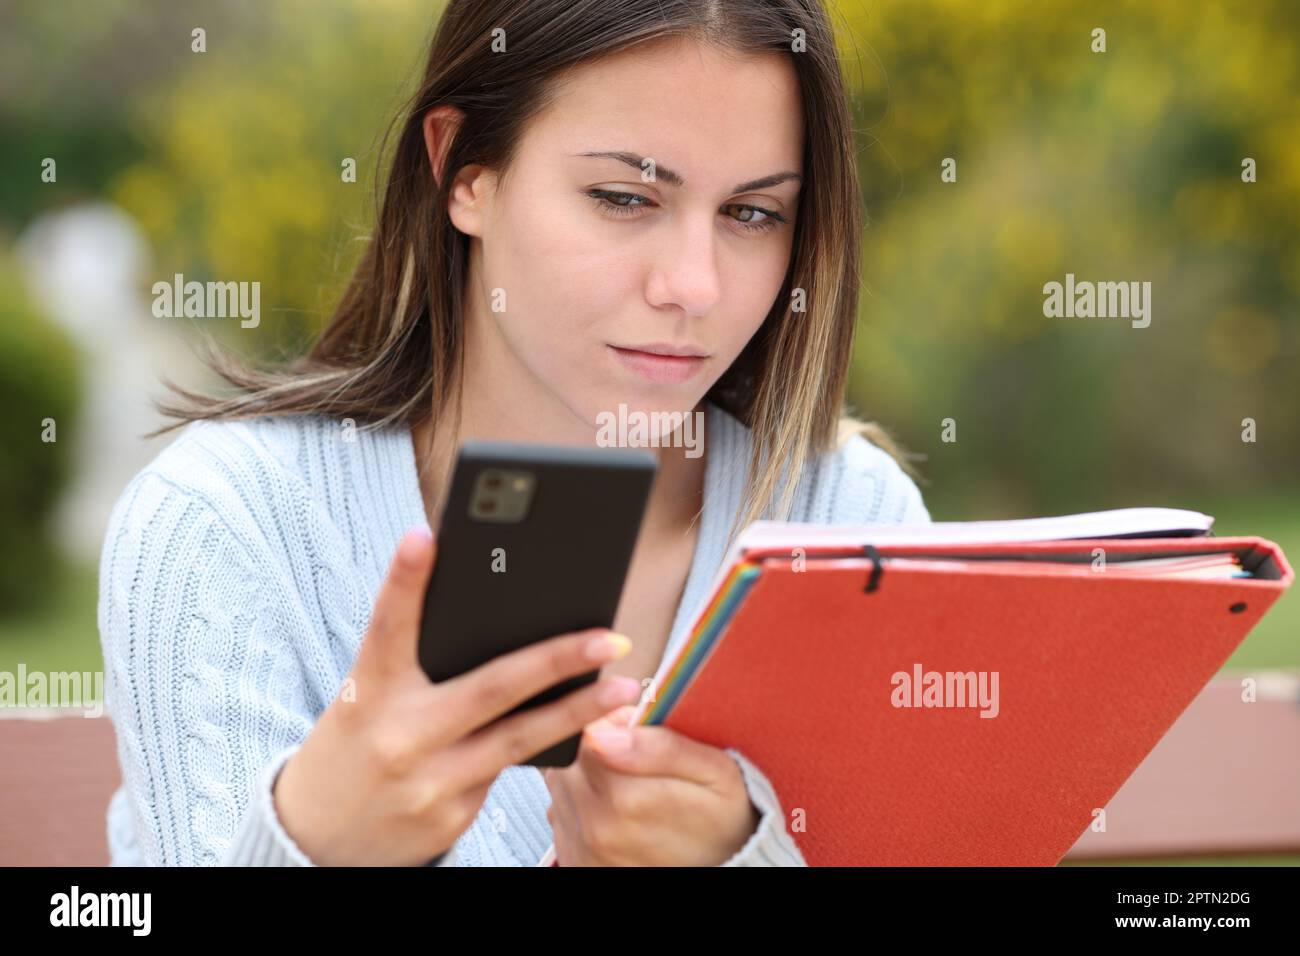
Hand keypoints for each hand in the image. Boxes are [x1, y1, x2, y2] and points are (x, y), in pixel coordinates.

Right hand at [273, 527, 643, 865]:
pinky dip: (544, 744)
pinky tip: (583, 726)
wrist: (316, 843)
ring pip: (519, 738)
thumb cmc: (353, 748)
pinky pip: (507, 770)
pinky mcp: (451, 817)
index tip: (423, 536)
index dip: (404, 580)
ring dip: (578, 710)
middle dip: (556, 659)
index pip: (387, 627)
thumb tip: (494, 614)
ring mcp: (428, 781)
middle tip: (610, 637)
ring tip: (625, 686)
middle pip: (490, 688)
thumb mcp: (365, 699)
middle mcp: (399, 735)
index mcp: (367, 693)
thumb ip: (415, 662)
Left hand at [543, 706, 760, 865]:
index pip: (586, 734)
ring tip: (630, 792)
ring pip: (563, 787)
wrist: (725, 867)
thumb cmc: (721, 816)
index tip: (638, 732)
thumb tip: (602, 733)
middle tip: (638, 765)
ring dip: (588, 780)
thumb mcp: (715, 771)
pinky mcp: (576, 862)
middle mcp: (595, 828)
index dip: (612, 725)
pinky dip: (584, 809)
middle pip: (571, 761)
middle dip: (598, 752)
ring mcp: (583, 850)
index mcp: (625, 797)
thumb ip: (662, 746)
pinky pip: (563, 817)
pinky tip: (617, 816)